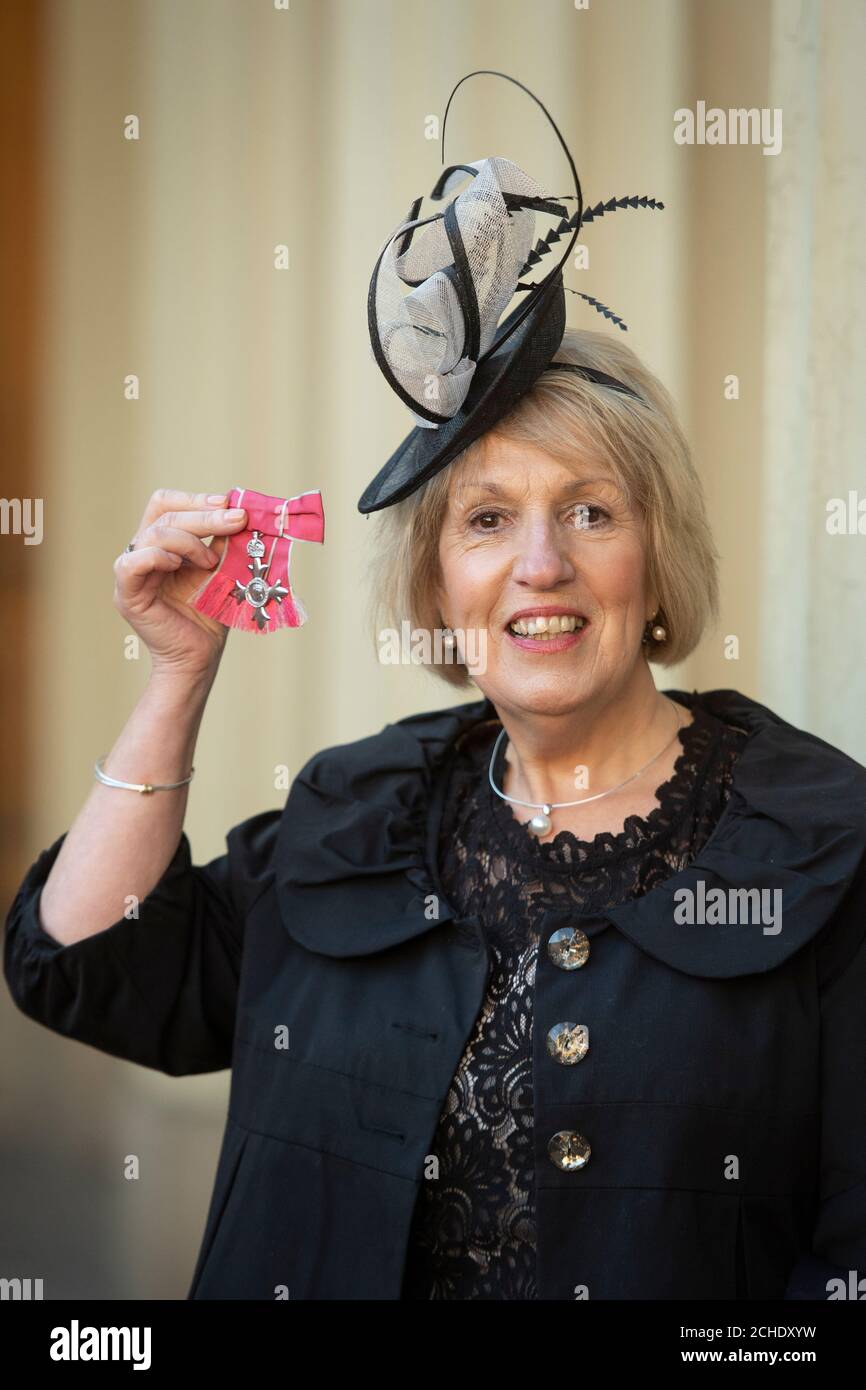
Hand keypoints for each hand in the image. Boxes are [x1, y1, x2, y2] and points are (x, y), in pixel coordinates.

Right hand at [113, 489, 248, 681]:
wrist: (200, 656)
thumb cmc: (209, 614)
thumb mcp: (222, 568)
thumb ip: (224, 541)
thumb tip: (241, 511)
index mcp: (160, 543)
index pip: (165, 504)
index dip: (195, 499)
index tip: (228, 504)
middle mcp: (141, 552)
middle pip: (163, 513)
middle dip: (204, 515)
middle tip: (237, 521)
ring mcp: (131, 572)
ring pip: (154, 534)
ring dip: (190, 541)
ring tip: (211, 562)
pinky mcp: (126, 594)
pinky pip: (132, 563)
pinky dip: (159, 557)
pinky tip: (179, 566)